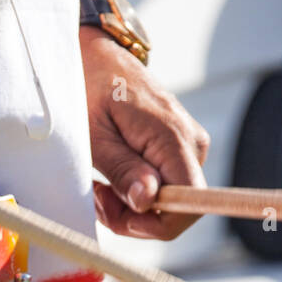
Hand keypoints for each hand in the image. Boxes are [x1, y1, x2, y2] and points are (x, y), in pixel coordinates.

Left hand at [80, 27, 210, 239]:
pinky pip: (163, 188)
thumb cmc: (90, 89)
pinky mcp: (178, 149)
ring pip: (168, 203)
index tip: (117, 215)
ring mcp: (188, 146)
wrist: (97, 56)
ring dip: (129, 207)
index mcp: (174, 137)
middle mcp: (192, 144)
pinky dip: (134, 193)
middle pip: (177, 209)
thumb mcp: (95, 136)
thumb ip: (123, 169)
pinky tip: (111, 178)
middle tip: (97, 198)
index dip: (155, 225)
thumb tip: (149, 200)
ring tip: (99, 186)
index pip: (190, 203)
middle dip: (134, 217)